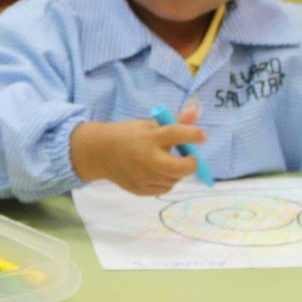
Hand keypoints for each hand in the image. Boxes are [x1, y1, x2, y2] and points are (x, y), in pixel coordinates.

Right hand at [71, 102, 202, 195]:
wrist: (100, 152)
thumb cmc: (129, 135)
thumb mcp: (149, 125)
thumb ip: (175, 121)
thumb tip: (196, 112)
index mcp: (149, 137)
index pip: (176, 133)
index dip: (194, 134)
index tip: (202, 136)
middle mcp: (146, 158)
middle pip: (180, 168)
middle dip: (191, 164)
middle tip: (191, 158)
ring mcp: (142, 176)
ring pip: (174, 179)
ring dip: (177, 172)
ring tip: (167, 162)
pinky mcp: (139, 189)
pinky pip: (164, 188)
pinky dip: (166, 181)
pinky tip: (157, 172)